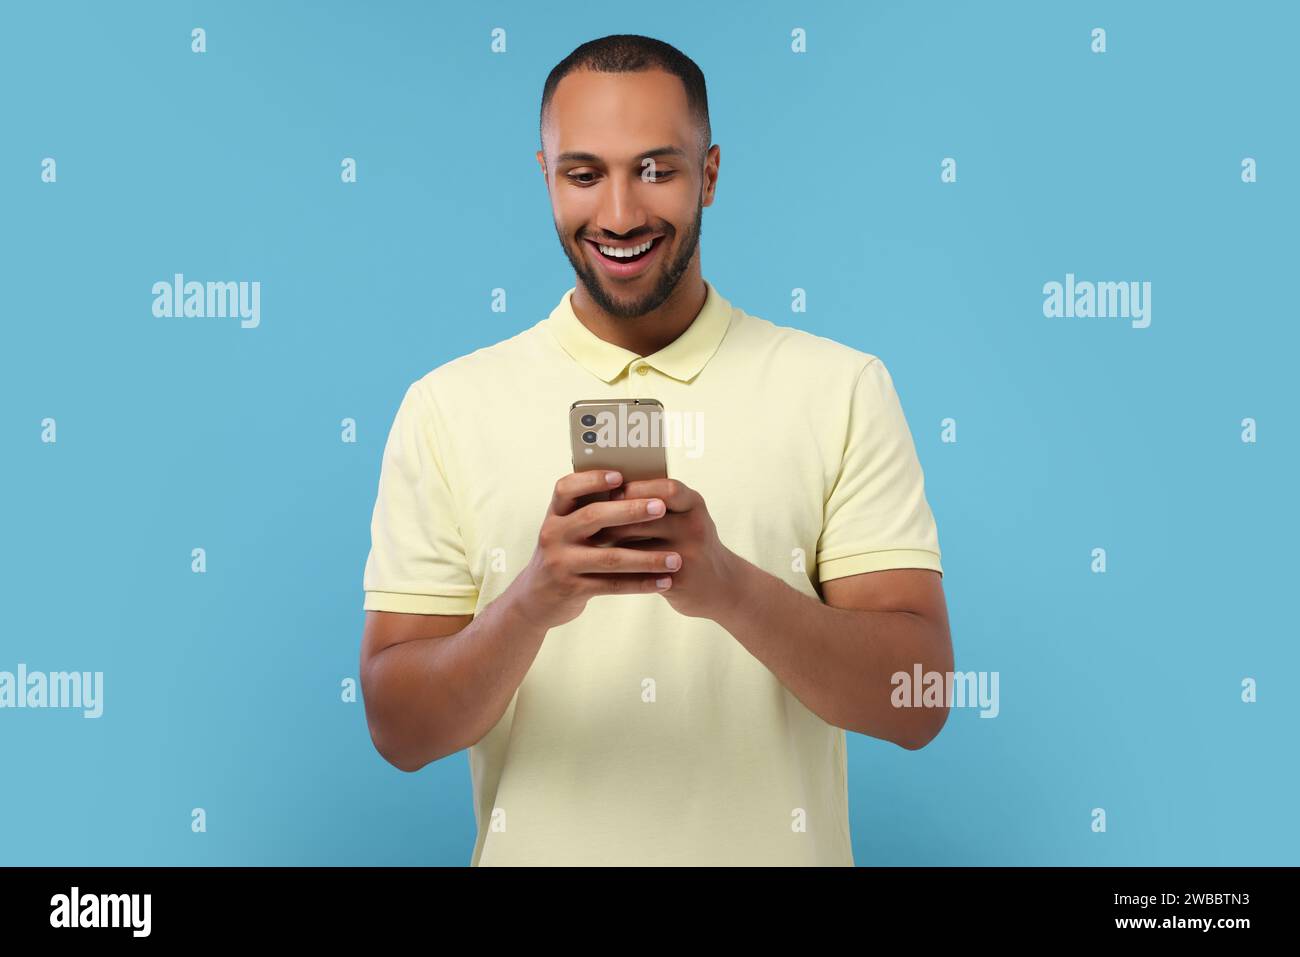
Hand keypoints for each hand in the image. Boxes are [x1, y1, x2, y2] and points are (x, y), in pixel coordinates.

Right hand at [510, 469, 678, 628]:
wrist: (536, 600)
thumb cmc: (565, 556)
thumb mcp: (566, 532)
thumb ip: (590, 512)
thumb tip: (637, 489)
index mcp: (555, 514)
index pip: (566, 488)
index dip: (592, 479)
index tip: (620, 476)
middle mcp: (554, 535)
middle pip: (593, 517)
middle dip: (630, 511)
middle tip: (661, 507)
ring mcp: (561, 563)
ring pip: (609, 557)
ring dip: (646, 558)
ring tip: (676, 559)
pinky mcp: (571, 589)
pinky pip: (612, 585)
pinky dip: (641, 584)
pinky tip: (664, 582)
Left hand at [595, 477, 744, 620]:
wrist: (719, 586)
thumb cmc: (689, 544)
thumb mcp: (683, 518)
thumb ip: (655, 503)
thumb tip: (606, 491)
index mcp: (694, 503)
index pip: (665, 487)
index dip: (636, 488)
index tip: (610, 491)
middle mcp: (695, 525)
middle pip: (646, 515)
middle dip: (614, 516)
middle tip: (588, 518)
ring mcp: (690, 553)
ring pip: (640, 543)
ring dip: (612, 542)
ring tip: (591, 541)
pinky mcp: (680, 578)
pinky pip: (641, 570)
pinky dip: (620, 567)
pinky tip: (604, 565)